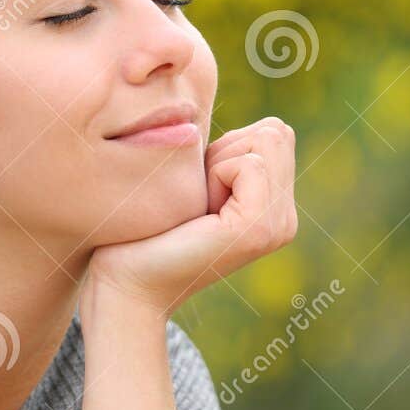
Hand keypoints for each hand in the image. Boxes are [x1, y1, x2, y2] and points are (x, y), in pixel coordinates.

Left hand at [86, 116, 297, 315]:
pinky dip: (216, 175)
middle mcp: (285, 219)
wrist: (124, 283)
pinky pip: (250, 163)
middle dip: (227, 149)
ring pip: (267, 141)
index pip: (274, 132)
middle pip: (275, 132)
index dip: (227, 145)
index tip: (199, 188)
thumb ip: (230, 155)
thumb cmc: (146, 229)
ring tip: (198, 207)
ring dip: (219, 162)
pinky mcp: (258, 229)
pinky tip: (200, 214)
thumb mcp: (196, 180)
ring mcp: (278, 227)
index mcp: (276, 208)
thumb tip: (259, 125)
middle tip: (198, 198)